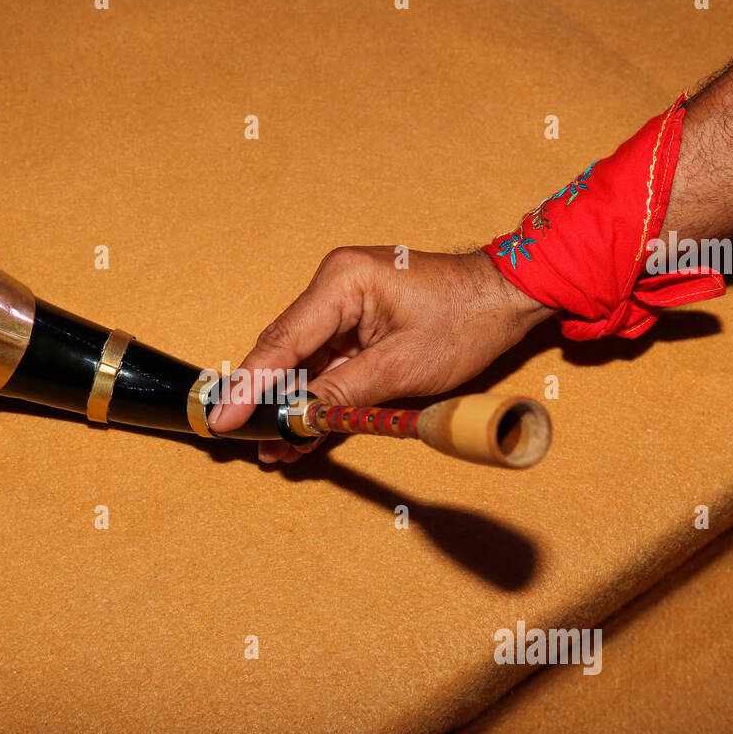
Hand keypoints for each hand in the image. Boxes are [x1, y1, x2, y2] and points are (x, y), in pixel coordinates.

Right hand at [207, 246, 554, 461]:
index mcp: (341, 282)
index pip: (283, 342)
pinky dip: (317, 397)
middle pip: (285, 351)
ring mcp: (344, 304)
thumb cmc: (465, 320)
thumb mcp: (403, 366)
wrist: (508, 297)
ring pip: (303, 362)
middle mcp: (334, 286)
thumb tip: (298, 419)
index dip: (249, 385)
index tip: (224, 419)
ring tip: (276, 451)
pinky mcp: (357, 323)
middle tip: (247, 442)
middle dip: (267, 400)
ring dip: (292, 406)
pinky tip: (303, 431)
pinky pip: (326, 364)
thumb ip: (342, 393)